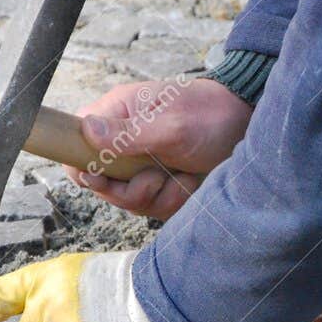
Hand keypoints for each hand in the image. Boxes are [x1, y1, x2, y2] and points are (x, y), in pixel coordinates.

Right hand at [63, 78, 252, 219]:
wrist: (246, 125)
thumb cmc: (209, 115)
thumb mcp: (172, 125)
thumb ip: (129, 134)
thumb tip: (86, 130)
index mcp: (116, 115)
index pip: (74, 147)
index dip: (85, 170)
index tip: (104, 178)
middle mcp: (121, 141)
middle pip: (103, 186)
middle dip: (135, 190)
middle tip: (160, 175)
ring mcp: (139, 164)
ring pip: (131, 200)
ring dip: (162, 193)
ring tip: (184, 173)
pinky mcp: (158, 181)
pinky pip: (154, 205)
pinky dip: (176, 198)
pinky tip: (191, 180)